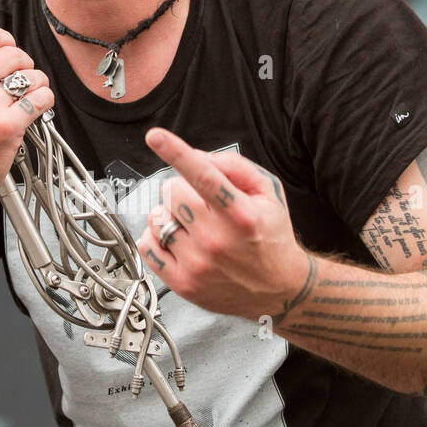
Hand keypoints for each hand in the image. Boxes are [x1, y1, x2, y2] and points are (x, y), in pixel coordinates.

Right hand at [0, 27, 54, 204]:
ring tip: (32, 91)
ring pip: (31, 76)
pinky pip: (40, 99)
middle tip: (23, 74)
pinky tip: (39, 104)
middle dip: (24, 63)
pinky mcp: (7, 127)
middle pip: (14, 54)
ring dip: (37, 82)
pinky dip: (44, 100)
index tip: (10, 48)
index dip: (6, 41)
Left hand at [137, 128, 309, 322]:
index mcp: (241, 215)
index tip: (156, 137)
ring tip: (190, 225)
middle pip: (172, 193)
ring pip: (157, 218)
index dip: (177, 153)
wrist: (279, 290)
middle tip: (198, 203)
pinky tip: (176, 241)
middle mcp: (218, 240)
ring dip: (168, 215)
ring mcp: (197, 264)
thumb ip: (235, 167)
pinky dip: (155, 237)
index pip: (204, 177)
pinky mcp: (182, 284)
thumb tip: (198, 155)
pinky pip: (147, 246)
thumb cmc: (271, 236)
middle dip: (180, 190)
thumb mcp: (268, 193)